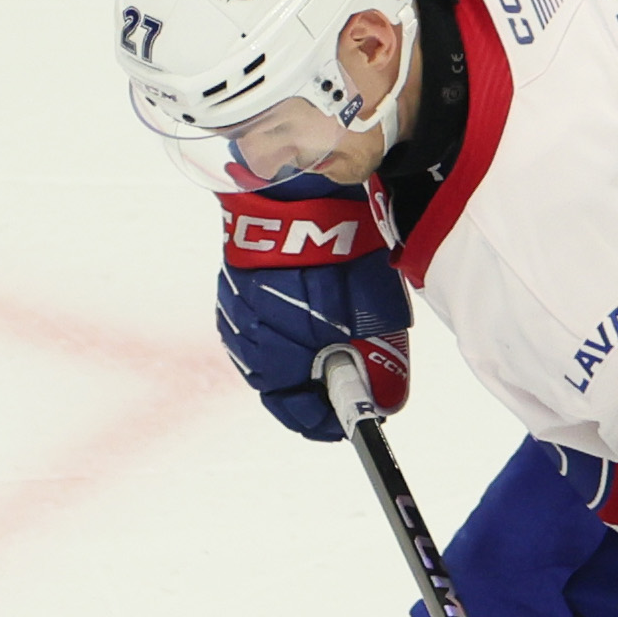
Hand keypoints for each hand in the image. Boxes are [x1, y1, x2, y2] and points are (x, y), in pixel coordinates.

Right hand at [213, 190, 410, 442]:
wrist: (294, 193)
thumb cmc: (337, 255)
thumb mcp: (372, 317)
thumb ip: (377, 365)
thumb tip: (386, 404)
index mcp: (276, 362)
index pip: (299, 414)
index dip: (329, 422)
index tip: (352, 420)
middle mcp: (248, 347)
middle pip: (282, 388)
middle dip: (316, 388)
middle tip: (350, 381)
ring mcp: (234, 318)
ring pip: (268, 357)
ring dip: (299, 357)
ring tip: (332, 341)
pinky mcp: (231, 292)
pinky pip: (258, 327)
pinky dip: (284, 330)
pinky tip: (307, 311)